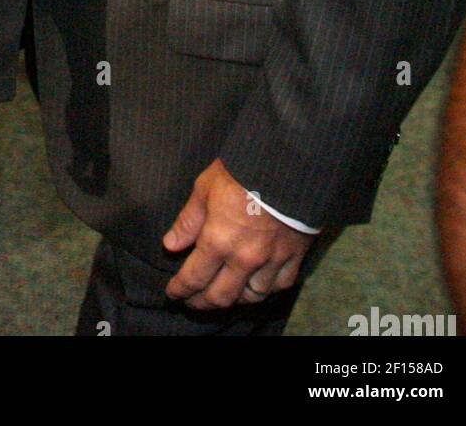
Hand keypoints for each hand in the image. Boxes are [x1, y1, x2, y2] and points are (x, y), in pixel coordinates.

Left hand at [162, 158, 314, 309]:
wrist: (286, 163)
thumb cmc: (240, 171)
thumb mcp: (205, 188)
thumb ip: (188, 220)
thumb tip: (171, 245)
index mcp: (218, 241)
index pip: (194, 278)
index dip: (181, 290)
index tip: (172, 293)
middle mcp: (244, 258)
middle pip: (221, 296)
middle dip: (202, 303)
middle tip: (192, 302)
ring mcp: (271, 260)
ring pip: (252, 296)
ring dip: (235, 300)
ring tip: (224, 295)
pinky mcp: (294, 255)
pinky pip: (280, 285)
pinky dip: (267, 290)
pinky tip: (257, 286)